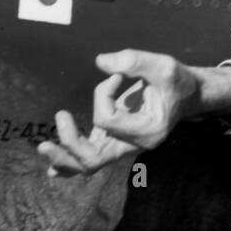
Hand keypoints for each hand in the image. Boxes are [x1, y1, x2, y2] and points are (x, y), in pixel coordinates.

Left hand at [37, 49, 203, 178]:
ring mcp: (123, 145)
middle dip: (71, 144)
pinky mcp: (114, 139)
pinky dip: (72, 162)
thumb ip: (134, 61)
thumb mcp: (163, 66)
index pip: (108, 120)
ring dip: (65, 158)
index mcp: (147, 131)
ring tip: (44, 147)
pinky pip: (91, 158)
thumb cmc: (176, 81)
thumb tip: (101, 61)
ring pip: (89, 163)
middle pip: (94, 159)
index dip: (103, 94)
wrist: (187, 95)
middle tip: (59, 117)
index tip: (117, 74)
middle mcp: (133, 145)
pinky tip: (54, 169)